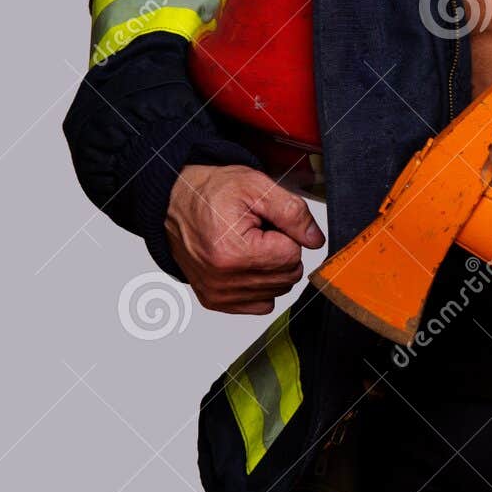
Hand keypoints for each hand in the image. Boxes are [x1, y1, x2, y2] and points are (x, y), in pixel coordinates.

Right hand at [165, 161, 324, 314]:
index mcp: (233, 252)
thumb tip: (316, 240)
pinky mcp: (215, 301)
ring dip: (270, 267)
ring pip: (277, 290)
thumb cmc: (211, 193)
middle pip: (287, 276)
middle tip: (259, 231)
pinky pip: (260, 304)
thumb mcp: (256, 187)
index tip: (267, 223)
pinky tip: (246, 262)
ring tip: (249, 244)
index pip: (292, 255)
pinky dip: (261, 284)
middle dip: (281, 250)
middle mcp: (223, 280)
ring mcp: (218, 295)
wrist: (175, 203)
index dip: (286, 234)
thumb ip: (293, 213)